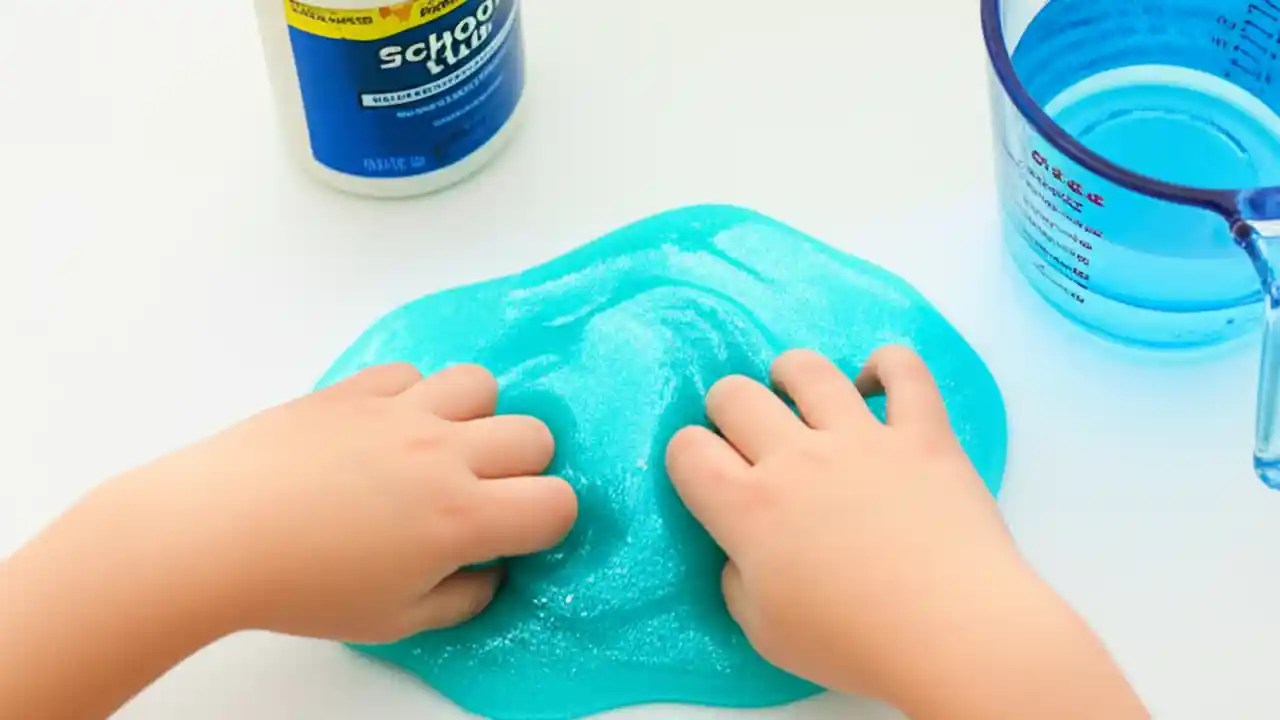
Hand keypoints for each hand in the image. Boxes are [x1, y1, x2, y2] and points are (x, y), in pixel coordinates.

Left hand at [116, 363, 578, 642]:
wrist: (215, 531)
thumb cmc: (301, 586)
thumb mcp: (394, 621)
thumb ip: (462, 598)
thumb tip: (488, 573)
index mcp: (461, 517)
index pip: (558, 502)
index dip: (548, 522)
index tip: (515, 535)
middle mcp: (444, 453)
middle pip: (535, 434)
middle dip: (524, 467)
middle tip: (483, 492)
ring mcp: (401, 412)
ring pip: (481, 384)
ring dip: (475, 417)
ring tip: (440, 447)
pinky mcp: (357, 388)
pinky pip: (414, 373)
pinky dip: (413, 398)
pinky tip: (384, 431)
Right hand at [666, 348, 1144, 718]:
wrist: (954, 634)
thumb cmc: (854, 644)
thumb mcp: (765, 632)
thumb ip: (737, 580)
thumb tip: (744, 550)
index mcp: (749, 509)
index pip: (688, 451)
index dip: (688, 456)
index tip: (707, 474)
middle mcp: (797, 458)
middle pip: (735, 396)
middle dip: (728, 408)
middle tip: (749, 435)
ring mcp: (862, 438)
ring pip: (808, 370)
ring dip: (791, 374)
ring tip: (798, 393)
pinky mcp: (923, 433)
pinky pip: (906, 370)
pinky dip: (888, 365)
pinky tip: (876, 380)